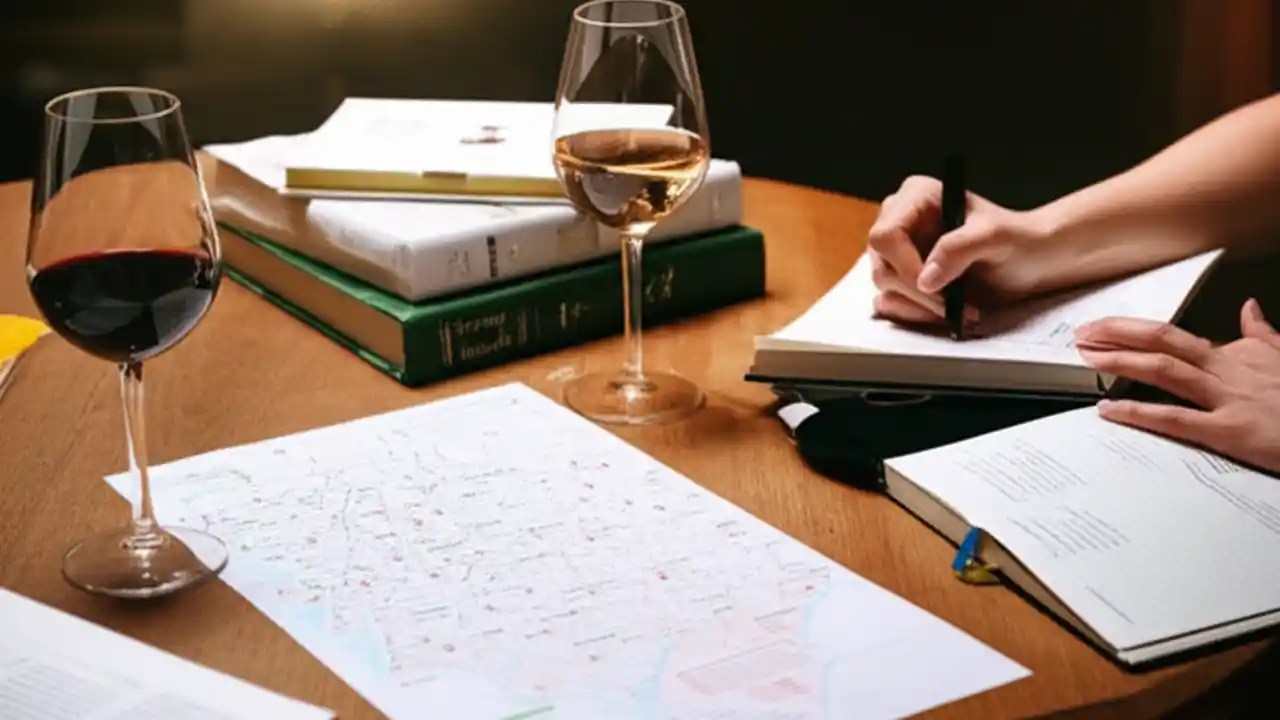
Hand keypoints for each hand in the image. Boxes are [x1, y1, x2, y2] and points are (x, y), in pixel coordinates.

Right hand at [866, 175, 1053, 325]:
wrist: (1030, 261)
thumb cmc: (1017, 240)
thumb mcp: (995, 237)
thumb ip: (959, 249)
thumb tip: (926, 278)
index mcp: (915, 196)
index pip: (886, 236)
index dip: (905, 266)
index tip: (934, 287)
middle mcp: (898, 221)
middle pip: (882, 266)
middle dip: (918, 294)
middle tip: (953, 306)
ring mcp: (896, 251)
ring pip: (885, 289)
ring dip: (921, 307)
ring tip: (959, 309)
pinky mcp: (900, 277)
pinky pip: (890, 303)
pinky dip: (916, 314)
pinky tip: (947, 312)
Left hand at [1074, 299, 1279, 472]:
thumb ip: (1263, 335)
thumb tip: (1249, 307)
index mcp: (1239, 355)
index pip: (1177, 336)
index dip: (1135, 331)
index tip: (1104, 328)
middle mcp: (1229, 370)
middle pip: (1164, 340)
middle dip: (1118, 333)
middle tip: (1081, 332)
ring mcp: (1229, 399)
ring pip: (1164, 369)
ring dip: (1120, 359)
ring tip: (1086, 355)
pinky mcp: (1231, 431)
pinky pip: (1176, 418)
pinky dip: (1138, 412)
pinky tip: (1108, 409)